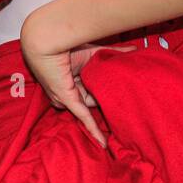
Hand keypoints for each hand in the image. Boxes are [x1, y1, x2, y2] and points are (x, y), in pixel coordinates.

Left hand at [19, 6, 132, 148]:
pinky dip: (93, 129)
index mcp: (72, 81)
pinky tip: (102, 143)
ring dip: (103, 100)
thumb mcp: (95, 53)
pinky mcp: (66, 99)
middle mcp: (68, 92)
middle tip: (124, 90)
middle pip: (94, 99)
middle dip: (106, 94)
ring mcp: (66, 98)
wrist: (48, 40)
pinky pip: (82, 116)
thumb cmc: (66, 45)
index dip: (107, 91)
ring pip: (91, 104)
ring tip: (116, 94)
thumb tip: (135, 50)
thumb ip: (114, 54)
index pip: (94, 91)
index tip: (124, 93)